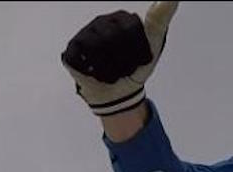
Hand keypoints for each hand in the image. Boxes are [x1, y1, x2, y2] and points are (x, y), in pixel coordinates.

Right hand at [61, 1, 178, 115]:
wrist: (119, 93)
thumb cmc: (136, 66)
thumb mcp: (153, 43)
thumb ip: (160, 19)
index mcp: (123, 18)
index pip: (132, 31)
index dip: (140, 52)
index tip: (141, 58)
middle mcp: (102, 21)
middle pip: (114, 40)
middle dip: (124, 62)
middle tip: (125, 67)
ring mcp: (85, 34)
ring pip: (97, 50)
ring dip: (110, 70)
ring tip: (112, 71)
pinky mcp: (72, 50)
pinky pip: (82, 59)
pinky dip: (94, 73)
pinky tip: (96, 72)